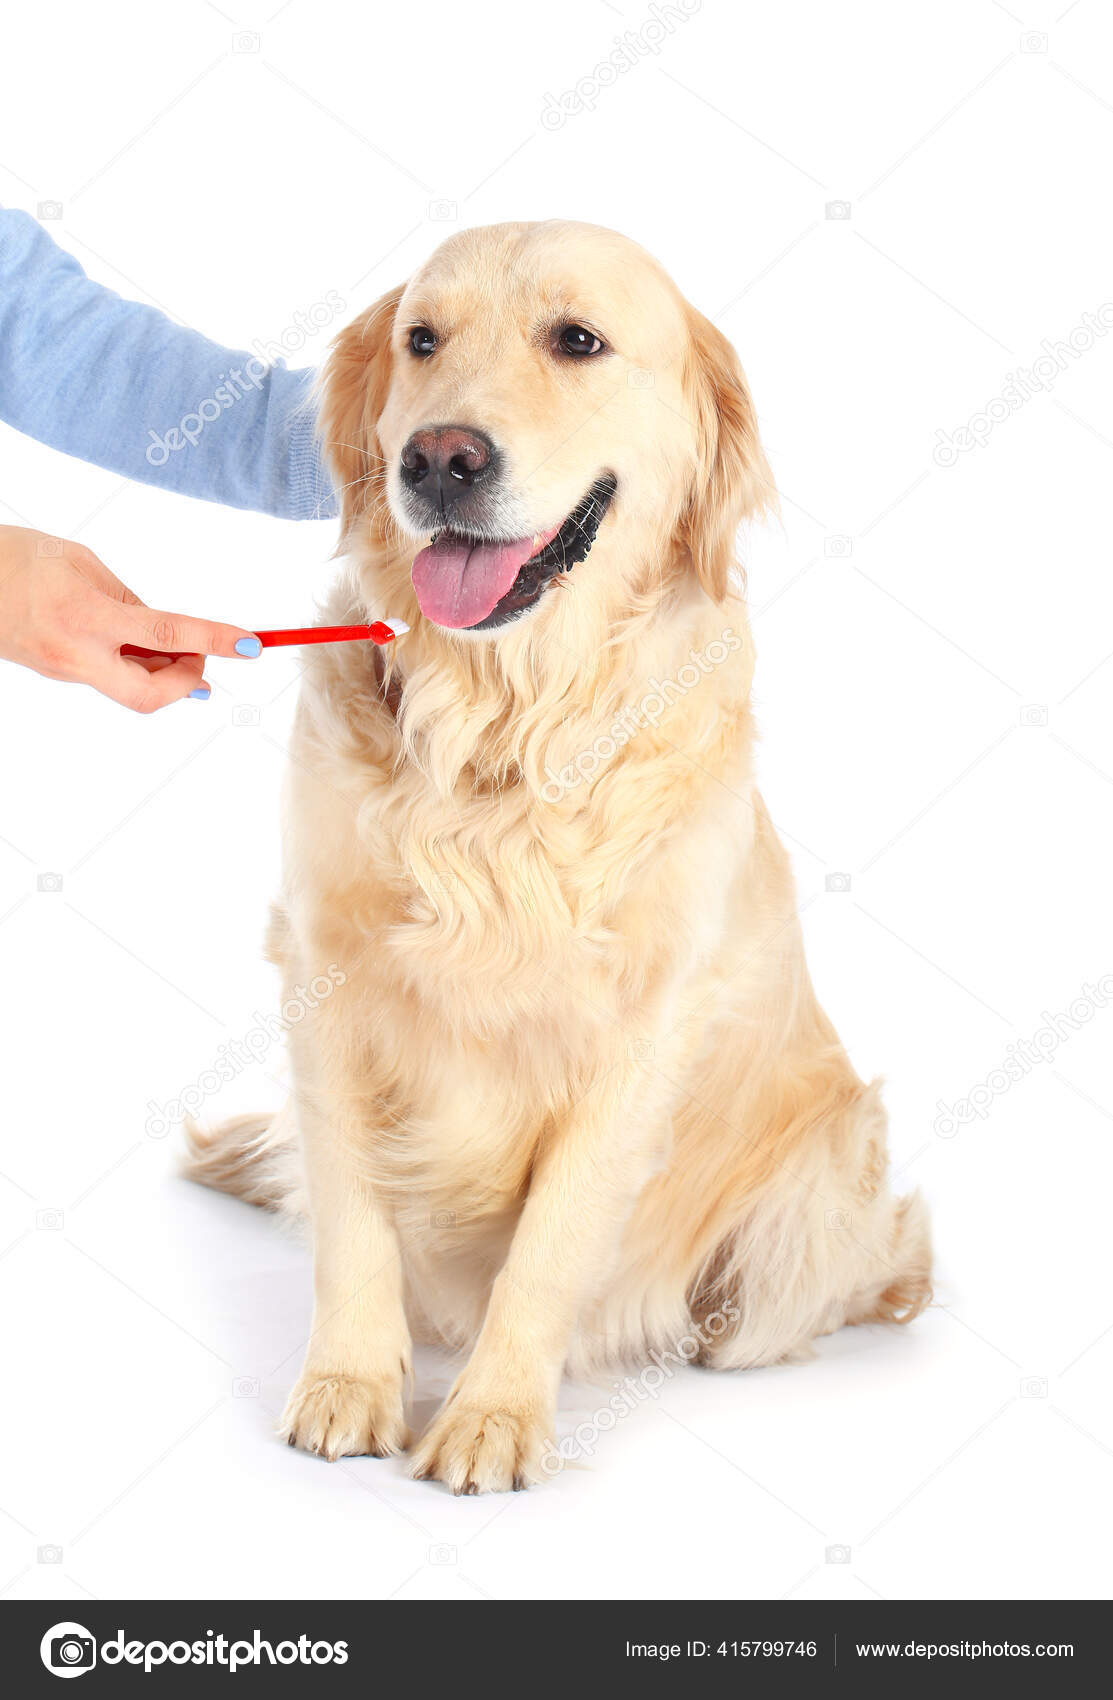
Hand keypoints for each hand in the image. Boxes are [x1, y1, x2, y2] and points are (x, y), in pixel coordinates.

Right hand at [0, 525, 260, 711]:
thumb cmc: (17, 557)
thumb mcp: (81, 561)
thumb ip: (127, 598)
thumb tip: (162, 629)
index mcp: (87, 615)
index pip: (167, 632)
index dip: (213, 640)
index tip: (251, 644)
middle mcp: (76, 653)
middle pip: (150, 696)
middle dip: (186, 681)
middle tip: (198, 655)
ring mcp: (63, 671)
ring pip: (130, 690)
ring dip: (160, 671)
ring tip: (165, 641)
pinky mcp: (55, 673)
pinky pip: (107, 678)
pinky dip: (132, 665)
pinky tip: (135, 643)